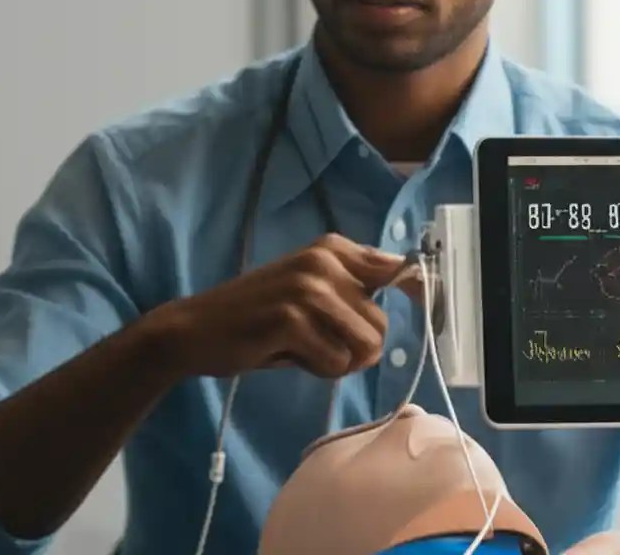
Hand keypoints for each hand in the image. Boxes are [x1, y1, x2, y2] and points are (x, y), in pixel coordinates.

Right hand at [151, 234, 409, 378]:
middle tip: (317, 343)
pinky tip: (286, 355)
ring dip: (337, 361)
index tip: (425, 309)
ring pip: (364, 346)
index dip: (418, 295)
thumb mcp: (309, 289)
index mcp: (331, 249)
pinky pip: (336, 363)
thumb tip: (415, 280)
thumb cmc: (257, 316)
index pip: (398, 270)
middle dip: (355, 347)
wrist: (194, 330)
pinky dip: (317, 370)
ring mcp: (308, 289)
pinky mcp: (292, 320)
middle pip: (381, 324)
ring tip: (302, 348)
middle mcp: (323, 261)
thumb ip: (354, 286)